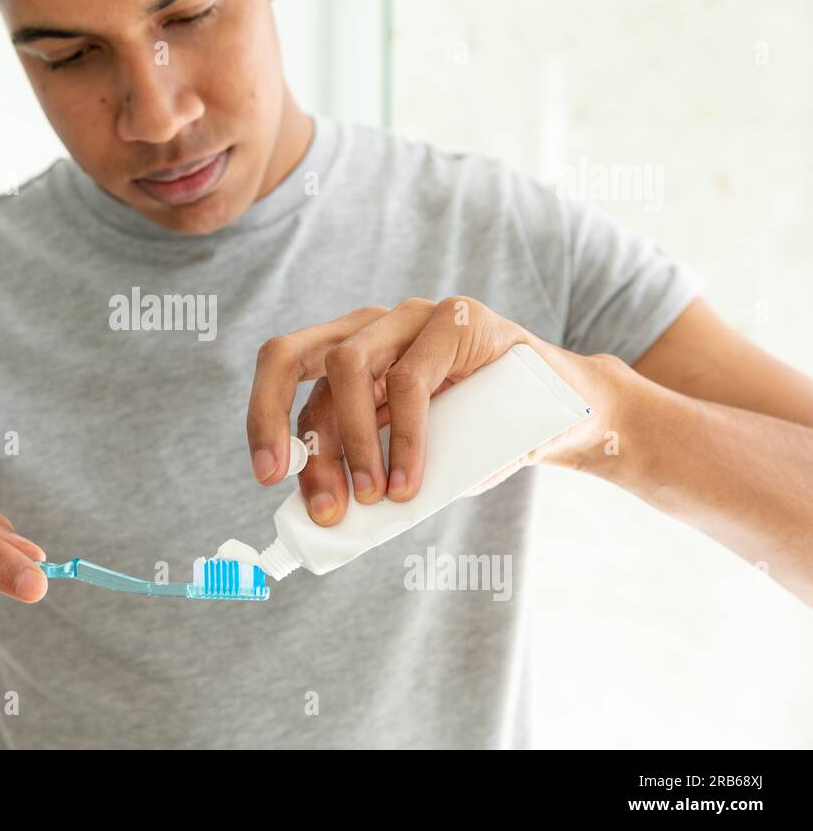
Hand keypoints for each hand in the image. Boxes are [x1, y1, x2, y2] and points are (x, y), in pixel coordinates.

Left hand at [246, 297, 618, 524]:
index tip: (269, 476)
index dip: (264, 417)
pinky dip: (404, 437)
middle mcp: (369, 325)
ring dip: (353, 442)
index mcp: (347, 350)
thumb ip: (369, 467)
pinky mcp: (456, 319)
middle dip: (280, 422)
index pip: (284, 370)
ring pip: (349, 366)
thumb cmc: (480, 435)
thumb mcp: (410, 455)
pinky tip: (407, 481)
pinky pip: (411, 378)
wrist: (567, 412)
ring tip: (374, 500)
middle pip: (294, 355)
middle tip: (307, 491)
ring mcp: (410, 315)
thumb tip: (326, 514)